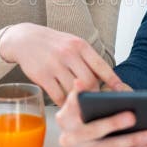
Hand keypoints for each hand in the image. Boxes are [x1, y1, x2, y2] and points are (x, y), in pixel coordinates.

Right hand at [0, 23, 122, 104]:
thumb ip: (87, 59)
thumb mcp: (72, 43)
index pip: (100, 65)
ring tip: (84, 107)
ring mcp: (54, 64)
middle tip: (98, 103)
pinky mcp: (42, 76)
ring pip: (74, 90)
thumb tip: (104, 80)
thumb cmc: (53, 44)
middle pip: (89, 81)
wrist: (24, 38)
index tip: (121, 91)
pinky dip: (64, 103)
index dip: (112, 80)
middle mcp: (68, 53)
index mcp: (79, 45)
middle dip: (95, 94)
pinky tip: (67, 105)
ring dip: (80, 101)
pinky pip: (58, 95)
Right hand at [57, 80, 146, 146]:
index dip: (80, 97)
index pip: (73, 104)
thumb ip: (90, 94)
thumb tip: (87, 84)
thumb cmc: (92, 117)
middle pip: (93, 130)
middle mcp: (67, 138)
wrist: (85, 143)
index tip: (93, 89)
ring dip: (131, 141)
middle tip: (134, 117)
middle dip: (114, 123)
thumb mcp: (89, 103)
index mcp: (65, 117)